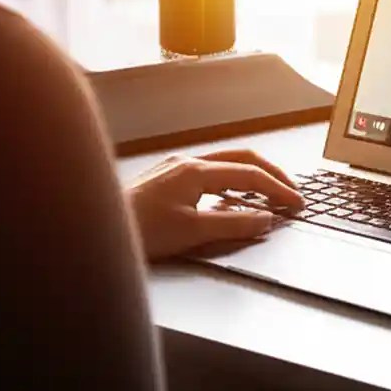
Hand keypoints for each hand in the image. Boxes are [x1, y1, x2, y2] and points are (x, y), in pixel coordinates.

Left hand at [128, 148, 304, 259]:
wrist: (94, 229)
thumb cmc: (138, 231)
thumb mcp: (192, 232)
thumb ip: (233, 224)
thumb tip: (266, 219)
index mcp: (196, 171)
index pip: (249, 174)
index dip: (277, 189)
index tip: (296, 203)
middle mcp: (186, 162)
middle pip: (241, 159)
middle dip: (270, 174)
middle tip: (290, 192)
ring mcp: (174, 168)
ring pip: (224, 164)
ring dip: (250, 176)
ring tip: (268, 195)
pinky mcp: (165, 180)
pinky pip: (208, 174)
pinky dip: (230, 184)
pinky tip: (231, 200)